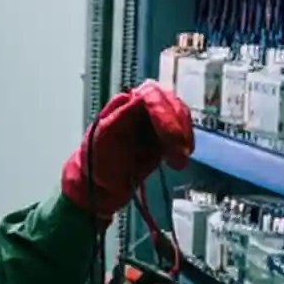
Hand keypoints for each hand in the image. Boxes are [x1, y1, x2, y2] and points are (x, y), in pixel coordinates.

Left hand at [62, 80, 193, 225]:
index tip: (172, 140)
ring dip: (184, 137)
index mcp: (125, 104)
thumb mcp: (105, 136)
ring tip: (178, 161)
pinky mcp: (164, 135)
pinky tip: (178, 160)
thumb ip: (123, 114)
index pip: (152, 97)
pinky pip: (182, 131)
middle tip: (180, 155)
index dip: (165, 115)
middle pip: (171, 103)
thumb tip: (141, 98)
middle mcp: (142, 107)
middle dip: (178, 128)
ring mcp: (154, 120)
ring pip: (180, 116)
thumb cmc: (99, 162)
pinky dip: (185, 143)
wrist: (102, 187)